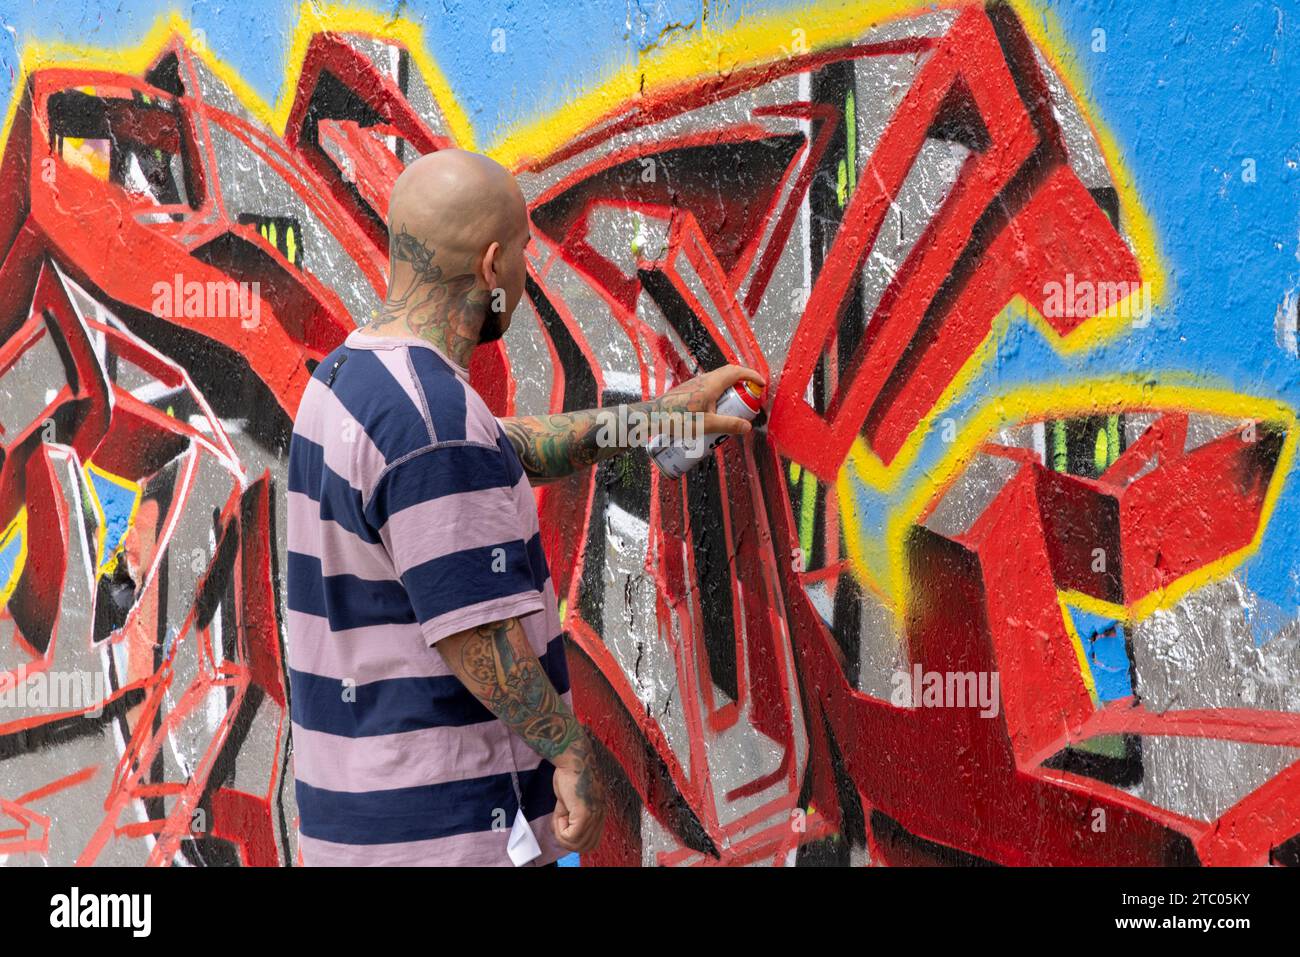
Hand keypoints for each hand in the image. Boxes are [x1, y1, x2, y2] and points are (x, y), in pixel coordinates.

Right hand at [551, 732, 605, 853]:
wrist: (572, 757)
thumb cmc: (570, 772)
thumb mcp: (570, 800)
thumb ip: (570, 816)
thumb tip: (562, 832)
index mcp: (599, 813)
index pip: (591, 842)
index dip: (574, 838)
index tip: (563, 823)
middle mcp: (600, 816)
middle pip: (586, 847)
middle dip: (568, 841)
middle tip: (559, 824)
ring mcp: (594, 815)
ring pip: (577, 845)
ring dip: (562, 835)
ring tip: (558, 818)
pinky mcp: (585, 813)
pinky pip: (570, 836)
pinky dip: (560, 829)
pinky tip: (559, 814)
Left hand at [652, 364, 765, 438]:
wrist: (652, 417)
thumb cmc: (676, 420)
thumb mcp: (706, 425)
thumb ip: (728, 425)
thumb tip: (748, 426)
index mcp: (711, 384)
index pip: (737, 372)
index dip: (752, 375)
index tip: (762, 384)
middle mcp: (704, 380)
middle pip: (729, 374)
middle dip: (744, 383)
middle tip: (751, 397)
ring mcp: (695, 384)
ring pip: (719, 381)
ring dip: (731, 389)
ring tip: (736, 407)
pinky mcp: (689, 391)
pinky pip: (710, 387)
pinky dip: (720, 394)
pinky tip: (717, 411)